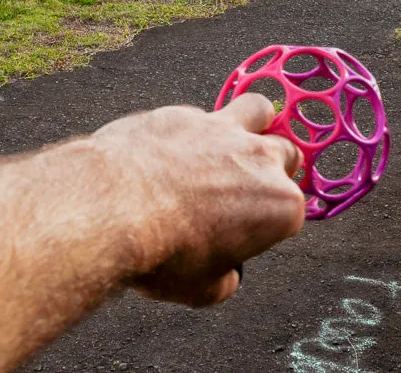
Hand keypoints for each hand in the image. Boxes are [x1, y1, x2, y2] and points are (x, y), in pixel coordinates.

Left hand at [91, 93, 304, 306]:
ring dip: (251, 124)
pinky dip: (189, 132)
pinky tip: (164, 151)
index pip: (289, 213)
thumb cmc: (162, 251)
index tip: (240, 236)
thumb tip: (223, 274)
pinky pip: (198, 116)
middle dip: (270, 169)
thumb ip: (224, 278)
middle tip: (240, 189)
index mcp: (280, 207)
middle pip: (285, 155)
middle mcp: (261, 161)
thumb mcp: (201, 290)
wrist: (111, 207)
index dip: (264, 226)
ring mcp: (223, 131)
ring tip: (226, 143)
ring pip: (257, 110)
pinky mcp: (183, 114)